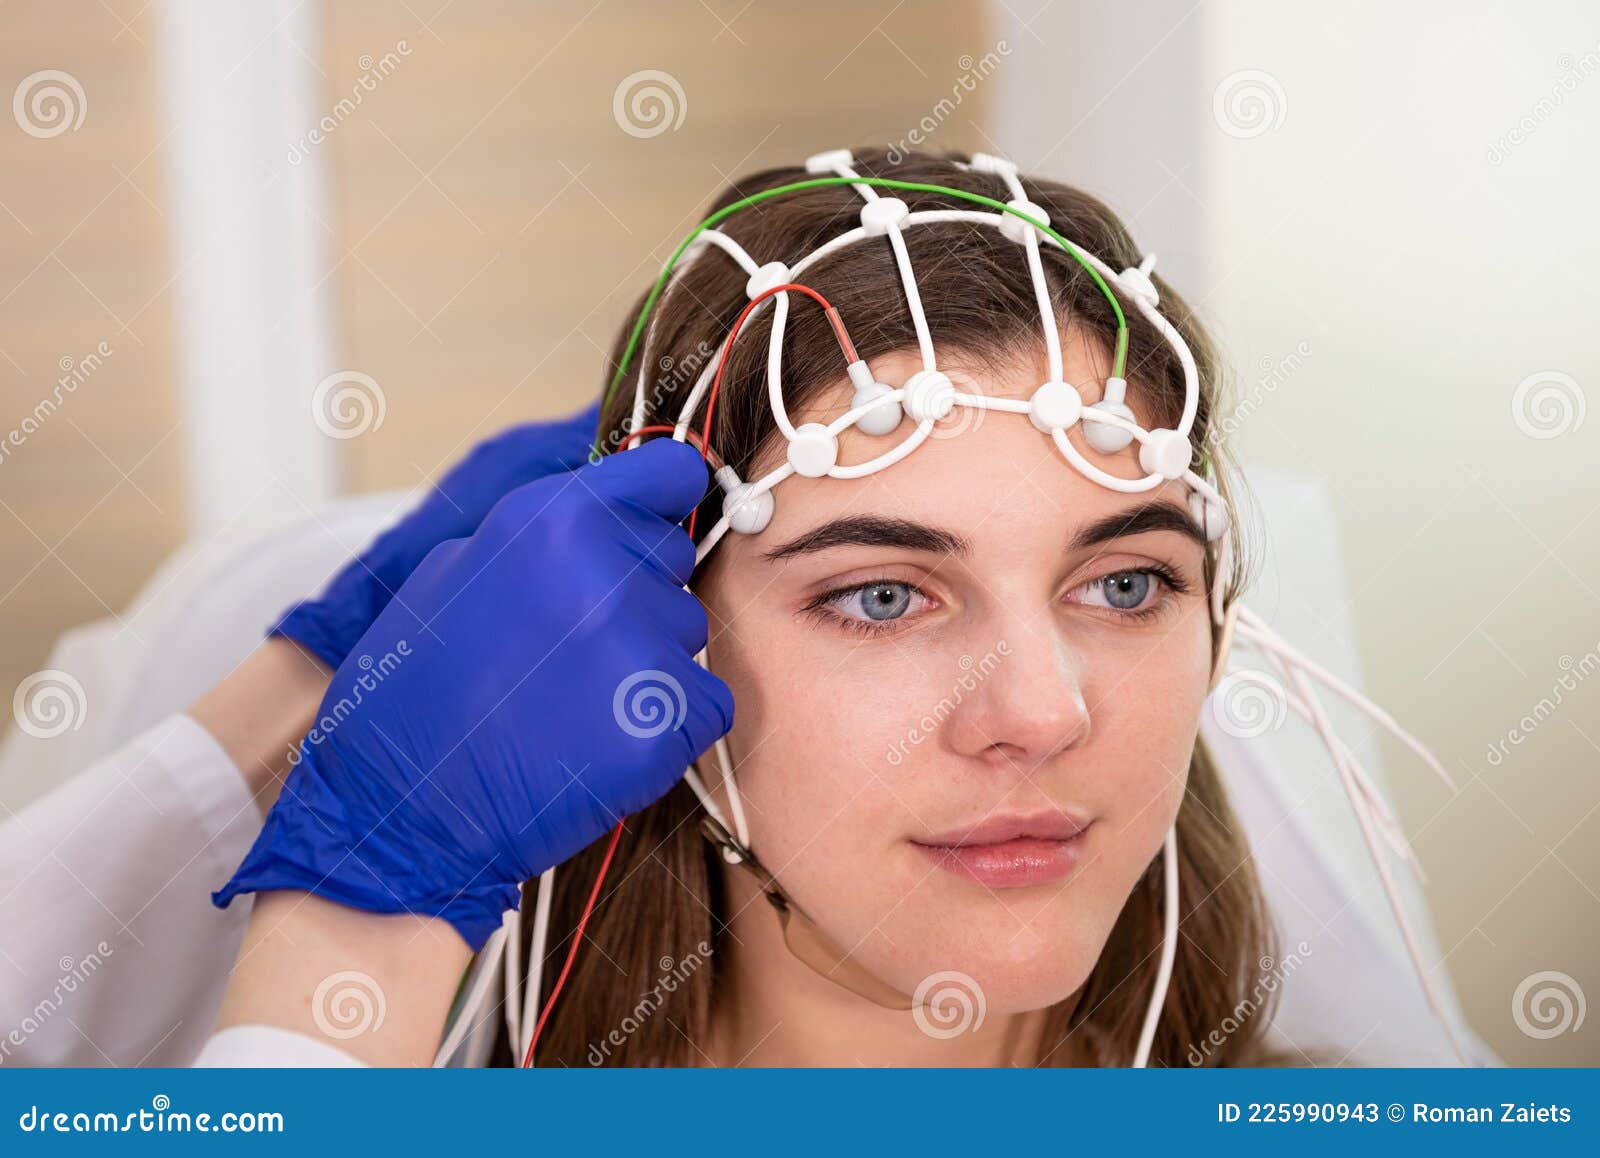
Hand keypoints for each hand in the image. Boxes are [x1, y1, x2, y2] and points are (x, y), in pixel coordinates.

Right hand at [213, 438, 732, 950]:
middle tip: (568, 649)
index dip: (661, 504)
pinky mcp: (667, 720)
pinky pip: (705, 705)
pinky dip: (668, 725)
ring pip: (687, 636)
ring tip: (572, 702)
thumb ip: (547, 534)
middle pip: (674, 562)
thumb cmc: (416, 692)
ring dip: (649, 664)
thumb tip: (612, 514)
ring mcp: (642, 646)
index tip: (650, 526)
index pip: (671, 472)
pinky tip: (602, 742)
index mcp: (553, 518)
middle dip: (637, 596)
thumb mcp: (459, 570)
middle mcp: (607, 570)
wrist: (400, 806)